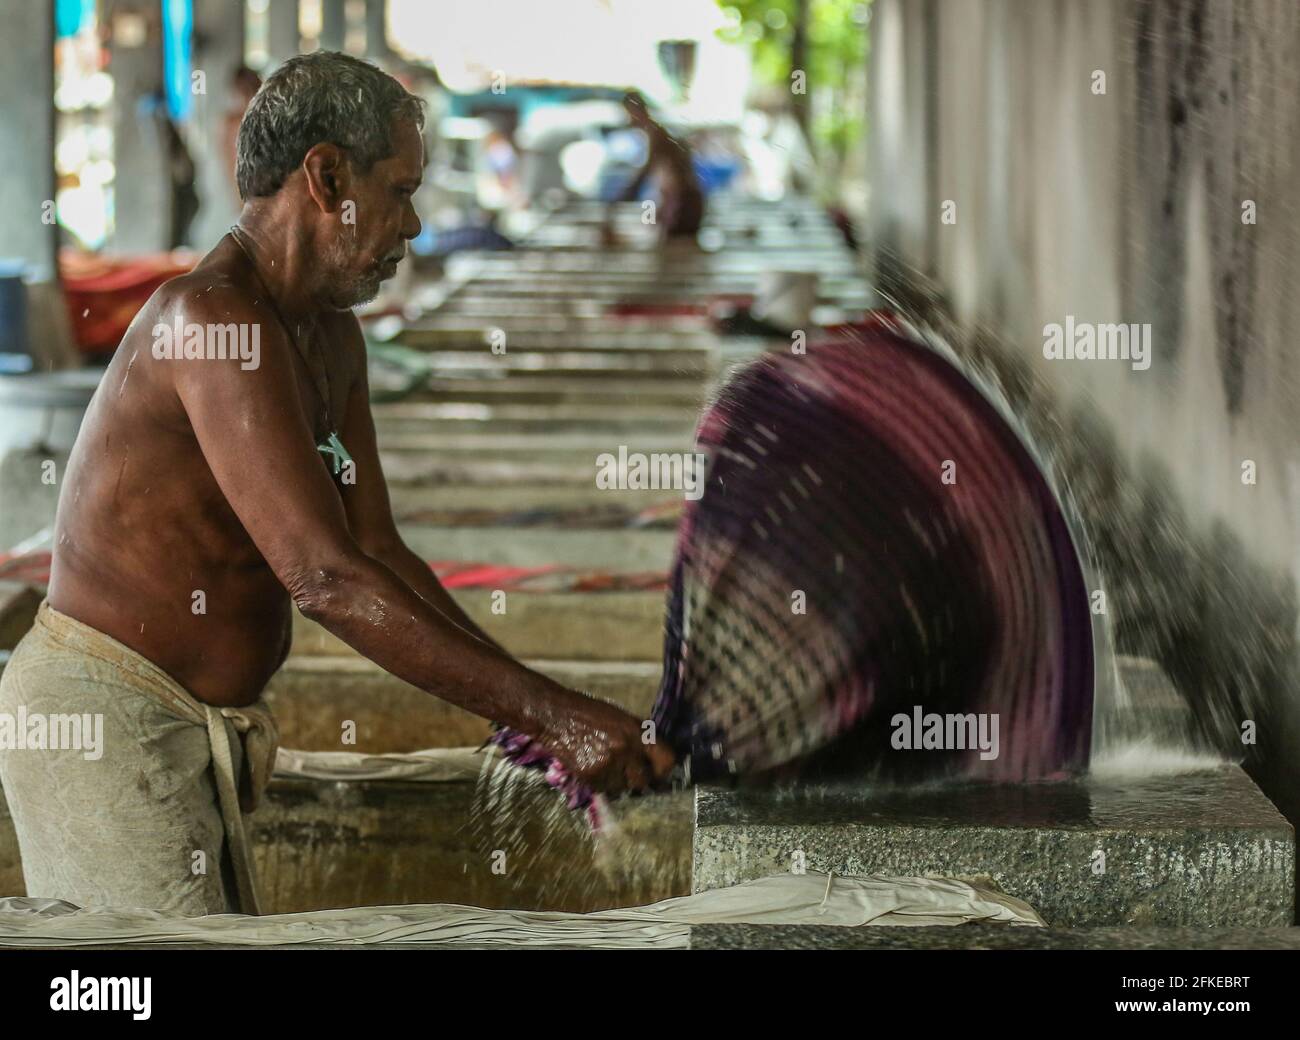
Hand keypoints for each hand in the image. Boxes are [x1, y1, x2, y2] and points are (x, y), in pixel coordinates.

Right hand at [542, 693, 675, 796]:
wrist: (556, 716)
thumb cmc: (591, 713)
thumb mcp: (622, 718)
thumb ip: (641, 738)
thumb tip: (657, 759)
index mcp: (637, 731)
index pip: (667, 760)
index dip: (664, 769)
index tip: (659, 772)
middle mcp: (626, 749)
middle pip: (645, 781)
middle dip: (639, 780)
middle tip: (629, 772)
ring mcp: (608, 765)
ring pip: (623, 789)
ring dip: (618, 782)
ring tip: (605, 764)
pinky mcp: (591, 777)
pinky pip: (605, 790)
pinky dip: (602, 783)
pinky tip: (593, 766)